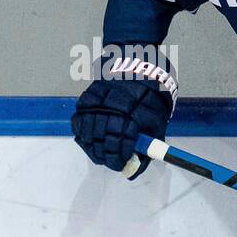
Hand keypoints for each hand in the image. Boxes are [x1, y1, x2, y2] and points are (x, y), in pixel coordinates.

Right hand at [71, 53, 176, 176]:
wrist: (136, 65)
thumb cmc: (151, 96)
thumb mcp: (158, 121)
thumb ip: (148, 146)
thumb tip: (134, 170)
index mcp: (132, 117)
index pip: (121, 147)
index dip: (121, 160)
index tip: (122, 166)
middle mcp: (111, 112)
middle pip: (102, 144)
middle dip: (107, 158)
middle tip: (112, 163)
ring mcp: (95, 106)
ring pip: (87, 136)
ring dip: (93, 149)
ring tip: (101, 155)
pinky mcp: (85, 100)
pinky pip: (78, 123)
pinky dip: (83, 135)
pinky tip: (90, 141)